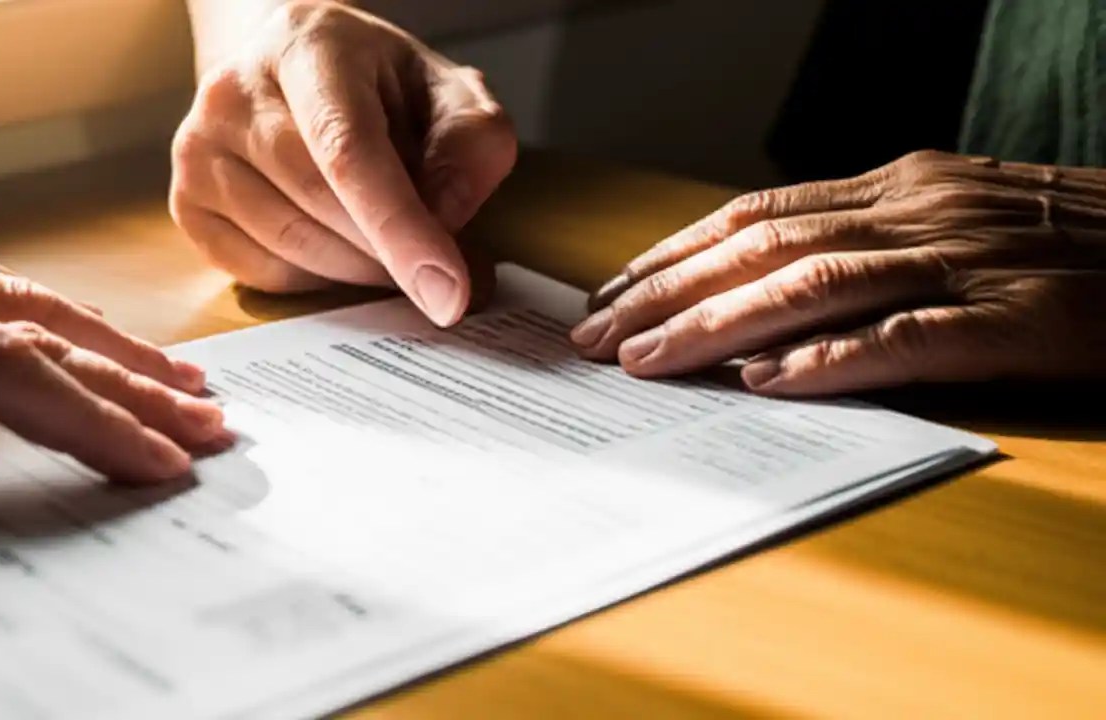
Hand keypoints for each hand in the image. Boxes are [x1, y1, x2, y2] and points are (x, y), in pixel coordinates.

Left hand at [0, 185, 227, 519]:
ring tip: (172, 375)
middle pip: (38, 326)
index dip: (94, 417)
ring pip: (16, 289)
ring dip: (104, 337)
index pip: (7, 371)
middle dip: (133, 379)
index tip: (161, 460)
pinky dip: (38, 302)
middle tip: (209, 420)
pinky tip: (71, 319)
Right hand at [170, 0, 516, 325]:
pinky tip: (341, 251)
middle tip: (439, 268)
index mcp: (306, 46)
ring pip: (291, 247)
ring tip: (391, 248)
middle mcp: (233, 91)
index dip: (402, 228)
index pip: (349, 151)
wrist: (293, 73)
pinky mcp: (186, 204)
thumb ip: (472, 143)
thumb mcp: (448, 92)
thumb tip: (445, 216)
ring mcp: (198, 149)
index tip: (448, 292)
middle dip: (390, 254)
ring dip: (358, 270)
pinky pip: (261, 273)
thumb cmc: (377, 87)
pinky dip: (316, 281)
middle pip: (320, 205)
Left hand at [571, 150, 1105, 394]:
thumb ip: (864, 243)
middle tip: (595, 336)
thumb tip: (764, 295)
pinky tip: (768, 382)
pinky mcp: (1015, 321)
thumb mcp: (951, 219)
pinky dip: (831, 361)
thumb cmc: (1060, 244)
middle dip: (666, 293)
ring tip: (647, 361)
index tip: (611, 291)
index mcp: (898, 185)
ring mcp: (965, 262)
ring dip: (719, 326)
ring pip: (814, 285)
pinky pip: (906, 339)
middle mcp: (917, 211)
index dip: (674, 253)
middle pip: (762, 248)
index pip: (755, 215)